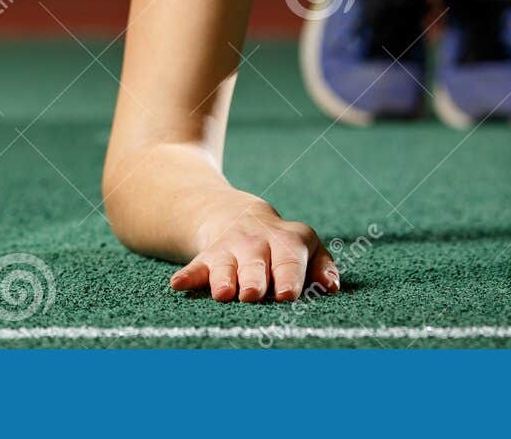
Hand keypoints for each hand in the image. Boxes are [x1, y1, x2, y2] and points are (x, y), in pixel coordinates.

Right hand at [169, 191, 339, 302]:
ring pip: (227, 265)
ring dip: (224, 279)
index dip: (289, 277)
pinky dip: (188, 276)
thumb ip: (322, 266)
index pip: (290, 260)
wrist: (237, 215)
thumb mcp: (306, 247)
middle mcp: (259, 244)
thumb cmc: (282, 245)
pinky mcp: (207, 256)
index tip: (286, 295)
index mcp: (289, 242)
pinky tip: (178, 285)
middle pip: (257, 264)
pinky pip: (196, 266)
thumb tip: (332, 287)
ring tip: (223, 293)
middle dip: (255, 279)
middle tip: (253, 294)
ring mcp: (231, 249)